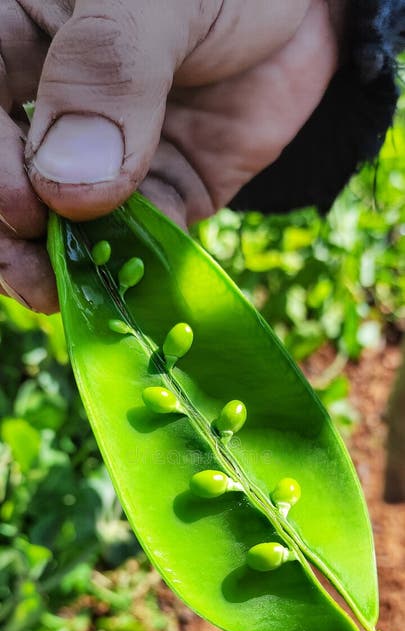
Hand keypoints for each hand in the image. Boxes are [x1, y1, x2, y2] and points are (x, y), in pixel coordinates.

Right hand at [0, 0, 341, 312]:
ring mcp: (108, 154)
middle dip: (13, 231)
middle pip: (9, 174)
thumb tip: (66, 184)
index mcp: (26, 33)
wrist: (311, 6)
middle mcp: (54, 100)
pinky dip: (134, 270)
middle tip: (39, 272)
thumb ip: (110, 73)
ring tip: (70, 295)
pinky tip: (131, 293)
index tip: (23, 206)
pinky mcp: (162, 192)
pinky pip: (139, 240)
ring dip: (63, 262)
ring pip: (64, 219)